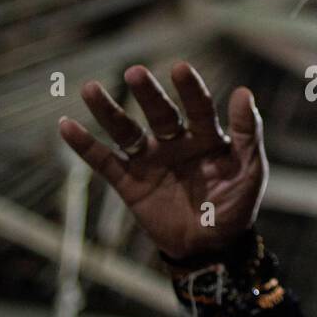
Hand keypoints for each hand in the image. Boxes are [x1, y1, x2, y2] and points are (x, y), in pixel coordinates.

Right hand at [57, 62, 266, 259]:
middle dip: (148, 94)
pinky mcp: (129, 182)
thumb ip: (248, 133)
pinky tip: (66, 126)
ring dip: (108, 111)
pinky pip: (105, 162)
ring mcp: (150, 160)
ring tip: (90, 89)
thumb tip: (243, 92)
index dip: (190, 89)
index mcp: (206, 136)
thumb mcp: (250, 171)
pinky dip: (85, 146)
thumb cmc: (234, 205)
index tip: (180, 69)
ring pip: (126, 131)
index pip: (198, 107)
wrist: (211, 248)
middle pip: (159, 113)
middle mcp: (175, 141)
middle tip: (135, 73)